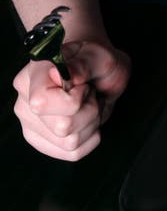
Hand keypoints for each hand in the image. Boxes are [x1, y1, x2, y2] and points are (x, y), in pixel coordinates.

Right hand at [13, 40, 130, 160]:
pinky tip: (87, 118)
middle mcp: (24, 100)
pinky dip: (89, 138)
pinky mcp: (40, 141)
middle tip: (89, 92)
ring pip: (70, 143)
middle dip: (88, 111)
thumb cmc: (97, 62)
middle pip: (62, 127)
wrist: (97, 72)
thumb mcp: (99, 56)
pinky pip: (73, 153)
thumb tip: (63, 75)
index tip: (83, 85)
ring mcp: (29, 123)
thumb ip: (83, 64)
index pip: (42, 103)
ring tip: (88, 103)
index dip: (73, 99)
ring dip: (90, 123)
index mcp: (33, 74)